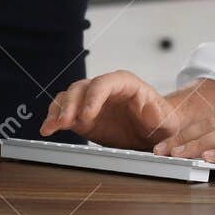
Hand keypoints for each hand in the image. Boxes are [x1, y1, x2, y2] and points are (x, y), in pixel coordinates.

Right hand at [40, 70, 182, 149]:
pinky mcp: (83, 116)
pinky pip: (64, 111)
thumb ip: (158, 114)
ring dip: (58, 110)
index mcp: (126, 84)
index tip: (87, 115)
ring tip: (52, 127)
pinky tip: (48, 129)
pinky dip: (54, 119)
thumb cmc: (162, 121)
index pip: (105, 83)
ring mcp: (92, 101)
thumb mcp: (166, 119)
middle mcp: (105, 89)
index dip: (94, 96)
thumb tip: (151, 109)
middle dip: (72, 104)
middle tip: (65, 122)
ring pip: (69, 97)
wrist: (155, 131)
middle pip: (82, 87)